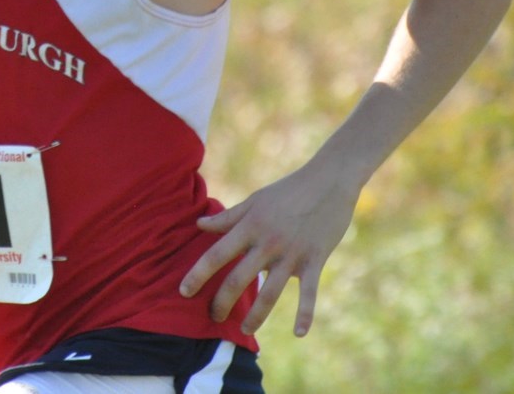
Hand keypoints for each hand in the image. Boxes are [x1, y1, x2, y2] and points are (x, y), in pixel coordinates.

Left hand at [179, 160, 360, 337]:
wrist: (330, 180)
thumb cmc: (289, 190)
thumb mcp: (255, 200)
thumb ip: (228, 217)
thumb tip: (199, 225)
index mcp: (250, 225)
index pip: (216, 254)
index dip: (198, 275)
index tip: (183, 292)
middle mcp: (267, 242)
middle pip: (238, 279)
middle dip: (222, 303)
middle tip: (213, 317)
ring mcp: (292, 253)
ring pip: (269, 293)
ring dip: (256, 316)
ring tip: (245, 330)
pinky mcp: (315, 260)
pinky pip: (309, 293)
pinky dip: (305, 314)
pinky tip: (298, 334)